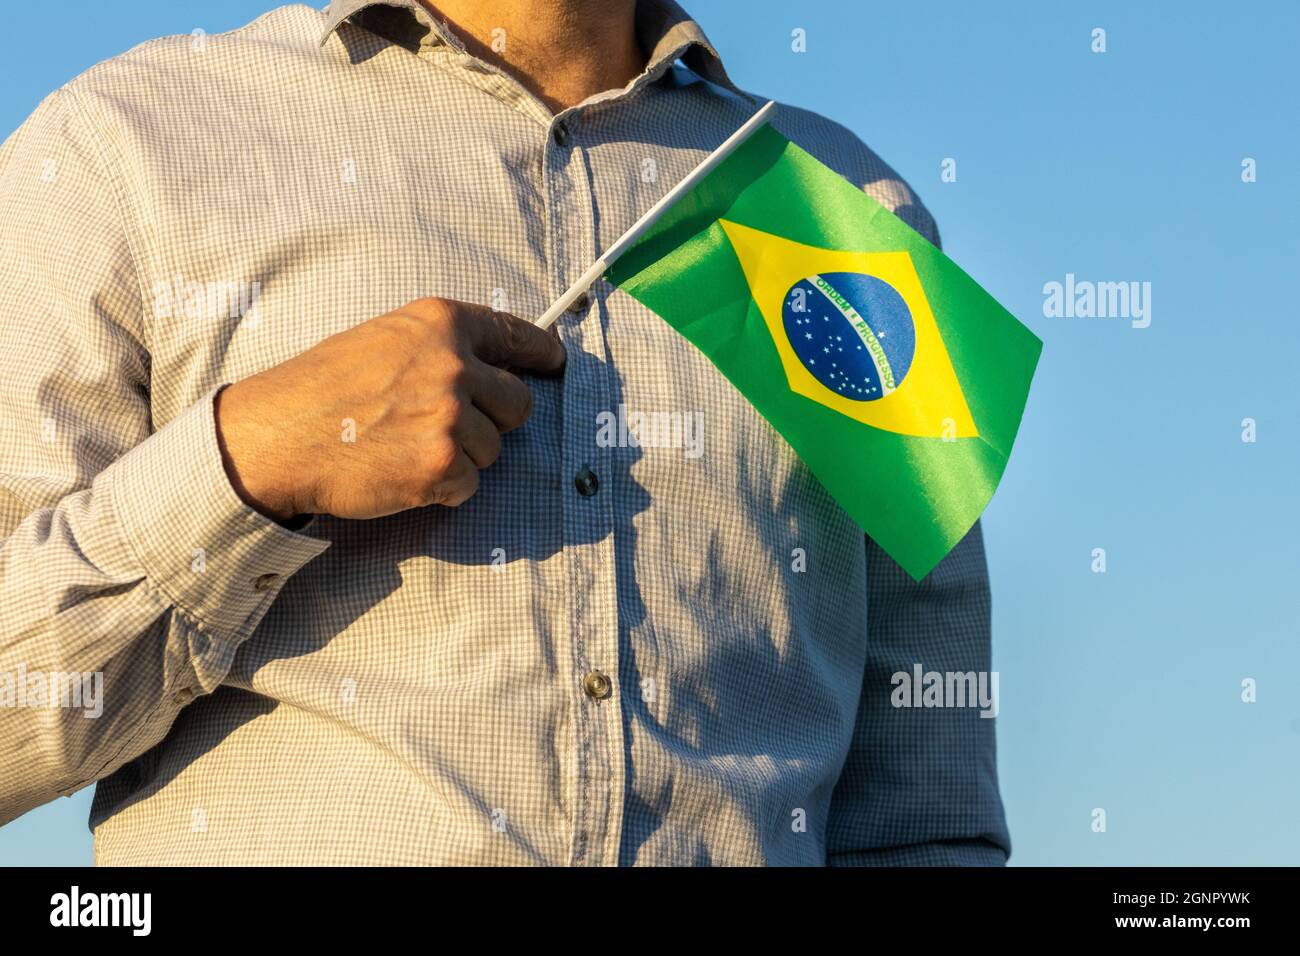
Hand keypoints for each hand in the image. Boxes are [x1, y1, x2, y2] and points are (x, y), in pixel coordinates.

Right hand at [214, 297, 564, 521]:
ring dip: (460, 457)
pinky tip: (402, 473)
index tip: (555, 366)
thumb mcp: (386, 340)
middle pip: (519, 404)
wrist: (276, 436)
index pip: (520, 337)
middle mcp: (454, 364)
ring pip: (493, 450)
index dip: (542, 356)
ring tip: (405, 447)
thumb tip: (494, 366)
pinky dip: (442, 488)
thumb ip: (443, 346)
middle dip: (493, 420)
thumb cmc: (325, 388)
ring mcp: (450, 416)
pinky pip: (469, 486)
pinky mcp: (441, 465)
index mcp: (442, 323)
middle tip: (445, 427)